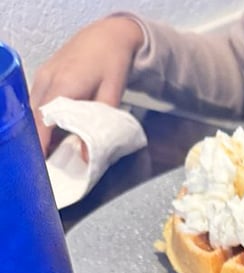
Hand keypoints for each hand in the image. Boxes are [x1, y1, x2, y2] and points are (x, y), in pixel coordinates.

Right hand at [30, 16, 144, 154]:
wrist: (108, 36)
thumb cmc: (112, 64)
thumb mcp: (112, 96)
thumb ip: (99, 126)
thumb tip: (86, 157)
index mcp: (63, 85)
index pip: (42, 121)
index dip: (40, 145)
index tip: (42, 166)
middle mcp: (48, 80)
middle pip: (33, 118)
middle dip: (37, 143)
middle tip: (47, 166)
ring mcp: (43, 76)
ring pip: (31, 110)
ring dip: (38, 131)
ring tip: (49, 155)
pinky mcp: (44, 76)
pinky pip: (35, 102)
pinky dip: (40, 119)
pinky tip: (51, 134)